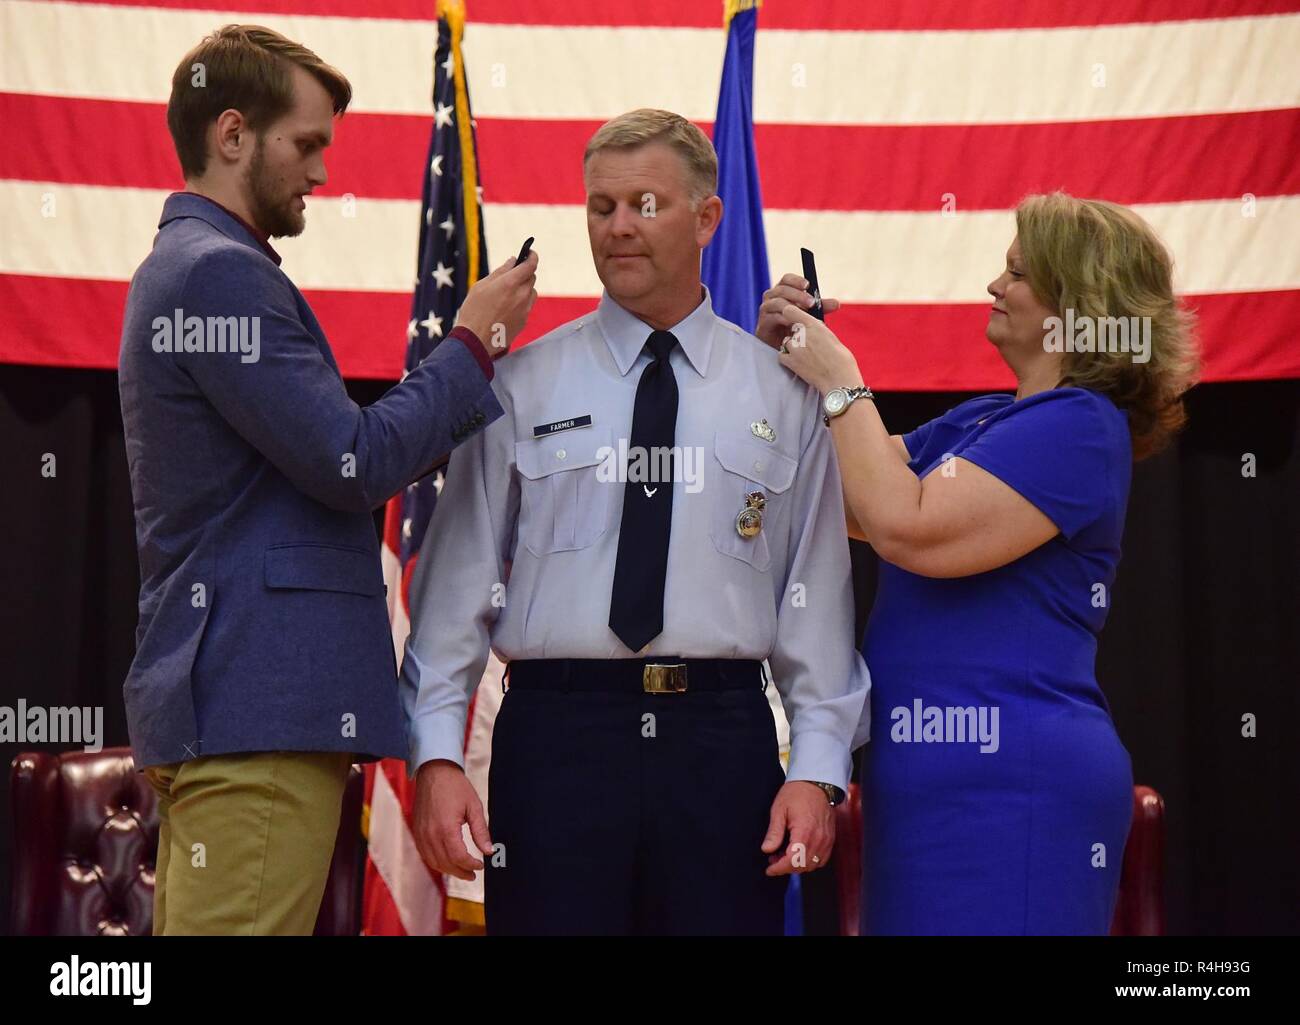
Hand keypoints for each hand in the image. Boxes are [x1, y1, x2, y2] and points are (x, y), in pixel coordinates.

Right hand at [412, 759, 493, 882]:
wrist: (434, 772)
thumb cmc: (455, 786)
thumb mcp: (474, 806)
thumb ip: (481, 831)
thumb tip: (488, 851)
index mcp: (446, 828)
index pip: (459, 857)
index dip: (471, 865)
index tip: (481, 865)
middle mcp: (430, 834)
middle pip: (446, 863)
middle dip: (461, 872)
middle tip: (473, 874)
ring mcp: (421, 834)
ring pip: (434, 862)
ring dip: (448, 870)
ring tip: (462, 870)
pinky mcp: (416, 832)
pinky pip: (425, 854)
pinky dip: (436, 862)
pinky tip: (447, 862)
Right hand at [453, 249, 539, 360]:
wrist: (475, 340)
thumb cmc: (473, 311)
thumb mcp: (481, 286)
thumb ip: (500, 272)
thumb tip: (513, 261)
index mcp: (510, 283)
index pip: (531, 264)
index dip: (532, 256)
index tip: (530, 253)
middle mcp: (521, 295)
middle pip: (532, 278)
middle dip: (524, 273)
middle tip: (512, 275)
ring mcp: (525, 309)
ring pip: (531, 292)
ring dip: (524, 289)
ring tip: (507, 294)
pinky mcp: (524, 321)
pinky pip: (527, 306)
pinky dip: (521, 303)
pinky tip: (505, 309)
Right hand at [755, 273, 841, 349]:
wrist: (782, 347)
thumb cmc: (795, 326)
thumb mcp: (810, 314)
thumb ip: (820, 307)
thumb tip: (836, 303)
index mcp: (782, 291)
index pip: (786, 279)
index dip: (796, 280)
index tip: (808, 285)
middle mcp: (772, 297)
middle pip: (782, 289)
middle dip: (798, 295)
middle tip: (812, 303)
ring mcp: (766, 309)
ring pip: (777, 302)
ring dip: (792, 306)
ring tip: (805, 313)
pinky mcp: (763, 323)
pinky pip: (772, 317)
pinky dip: (784, 319)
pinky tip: (794, 323)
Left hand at [761, 780, 836, 875]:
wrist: (817, 783)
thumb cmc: (797, 793)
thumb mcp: (779, 810)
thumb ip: (774, 832)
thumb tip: (766, 849)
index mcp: (804, 832)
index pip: (792, 861)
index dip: (779, 868)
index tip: (769, 869)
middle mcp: (819, 839)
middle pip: (802, 866)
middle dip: (786, 867)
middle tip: (773, 858)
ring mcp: (827, 840)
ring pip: (812, 865)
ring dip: (797, 865)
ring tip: (784, 854)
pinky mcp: (831, 839)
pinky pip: (822, 860)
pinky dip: (809, 861)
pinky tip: (799, 852)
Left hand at [775, 303, 862, 395]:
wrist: (839, 378)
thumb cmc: (841, 359)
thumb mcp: (831, 336)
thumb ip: (818, 330)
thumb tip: (812, 328)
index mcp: (813, 324)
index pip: (790, 311)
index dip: (791, 314)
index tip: (795, 319)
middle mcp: (801, 334)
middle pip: (792, 330)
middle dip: (798, 335)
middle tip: (810, 345)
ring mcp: (794, 348)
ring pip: (786, 342)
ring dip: (793, 346)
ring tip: (807, 355)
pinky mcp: (790, 362)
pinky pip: (782, 355)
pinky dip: (787, 357)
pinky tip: (799, 362)